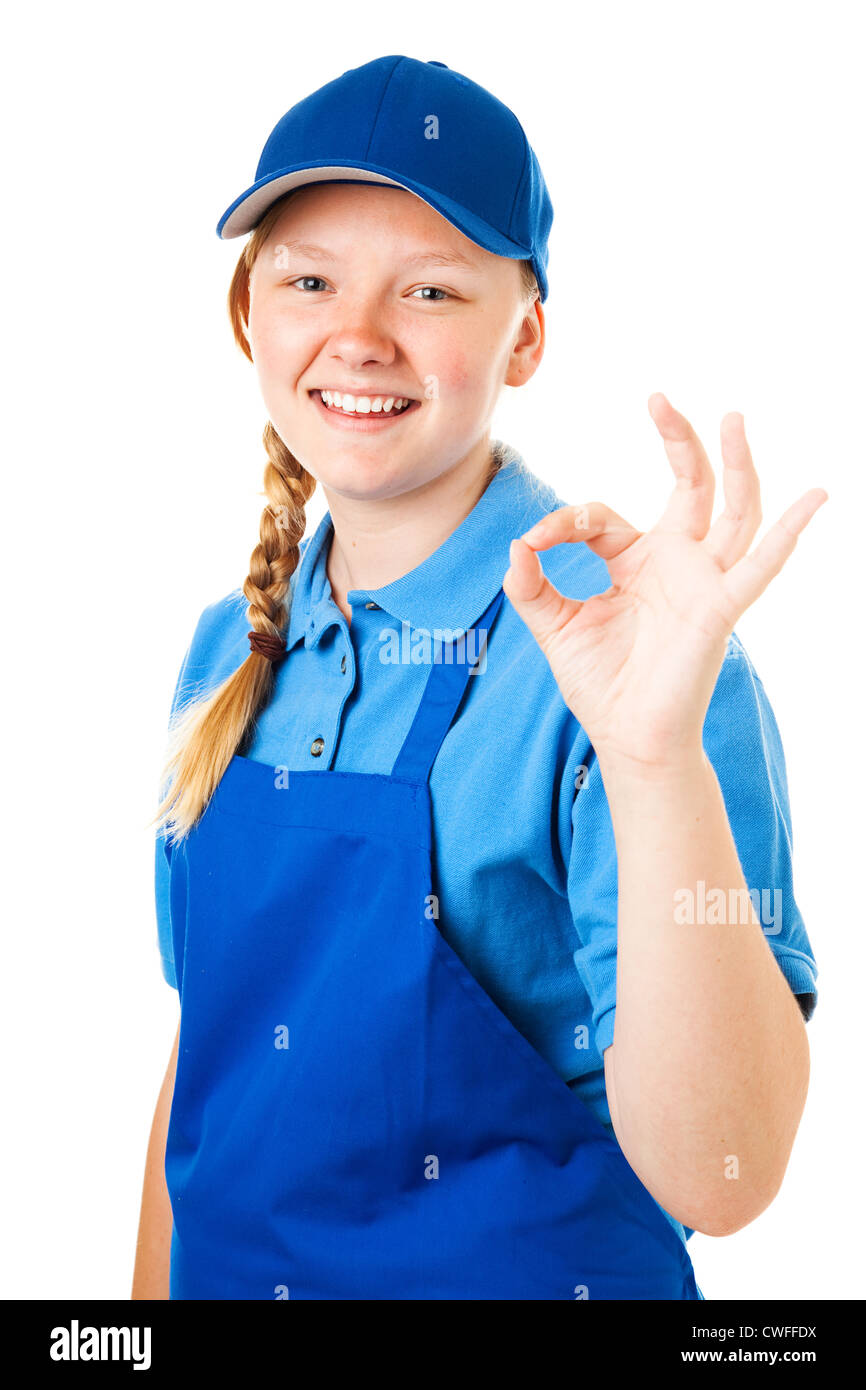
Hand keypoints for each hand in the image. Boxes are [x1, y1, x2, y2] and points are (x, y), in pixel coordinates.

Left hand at [502, 393, 827, 771]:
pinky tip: (814, 498)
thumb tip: (518, 544)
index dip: (565, 522)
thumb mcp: (553, 626)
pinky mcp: (720, 608)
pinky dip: (789, 532)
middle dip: (678, 440)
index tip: (535, 544)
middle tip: (658, 398)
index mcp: (634, 561)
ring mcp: (703, 582)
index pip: (602, 515)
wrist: (628, 738)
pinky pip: (760, 566)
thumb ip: (531, 584)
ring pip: (731, 510)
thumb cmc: (599, 683)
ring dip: (735, 464)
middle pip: (689, 485)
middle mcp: (675, 562)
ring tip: (733, 417)